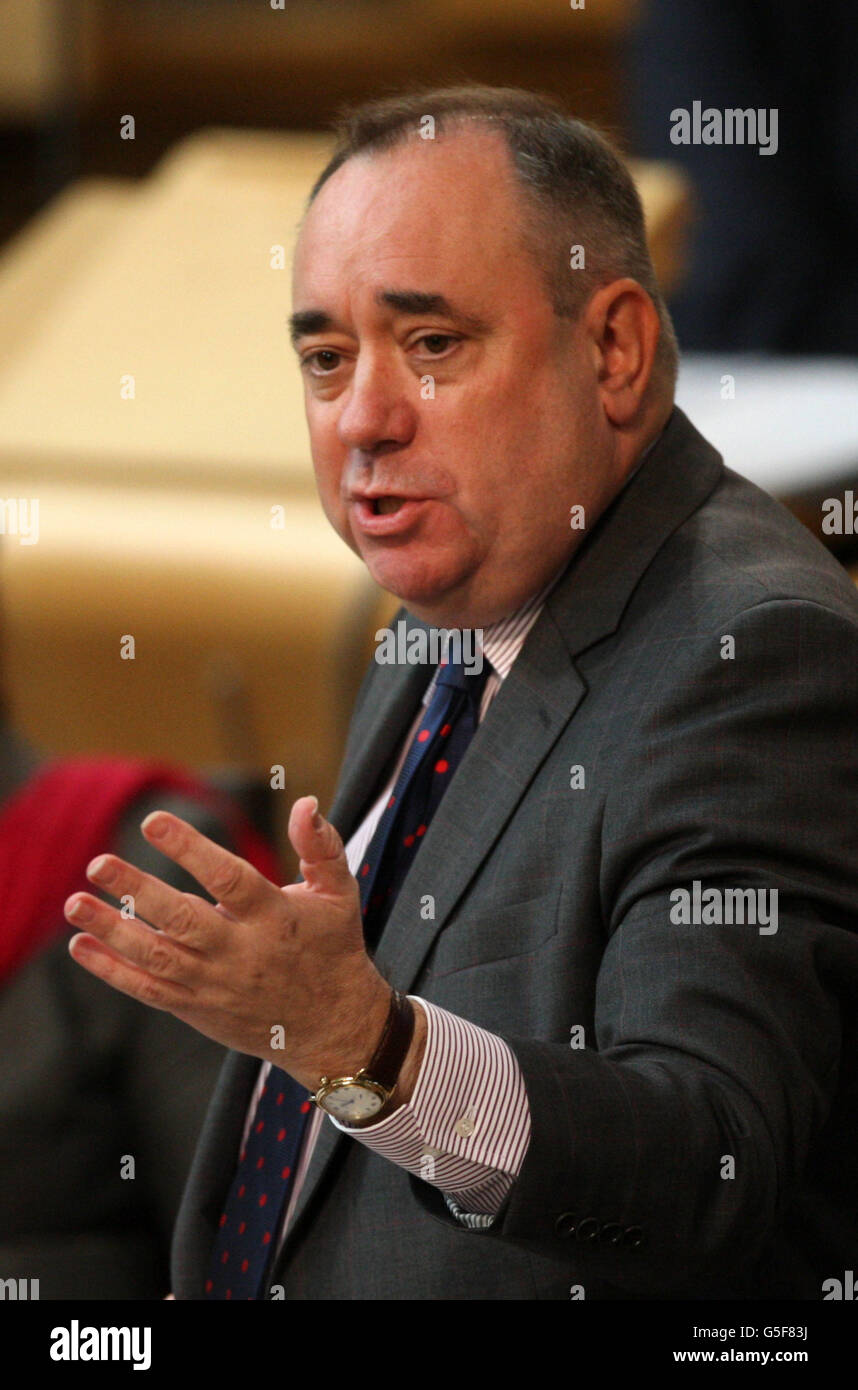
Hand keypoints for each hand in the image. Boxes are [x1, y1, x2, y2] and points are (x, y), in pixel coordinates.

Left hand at [64, 795, 391, 1089]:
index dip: (190, 849)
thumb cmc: (333, 947)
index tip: (152, 822)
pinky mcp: (196, 1008)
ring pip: (156, 957)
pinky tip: (80, 945)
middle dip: (137, 890)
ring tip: (74, 902)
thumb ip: (321, 846)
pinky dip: (111, 971)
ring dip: (111, 930)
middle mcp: (240, 953)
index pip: (228, 879)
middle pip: (182, 920)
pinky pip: (147, 990)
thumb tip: (306, 803)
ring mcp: (214, 984)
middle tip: (97, 863)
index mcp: (274, 917)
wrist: (332, 1027)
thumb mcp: (339, 893)